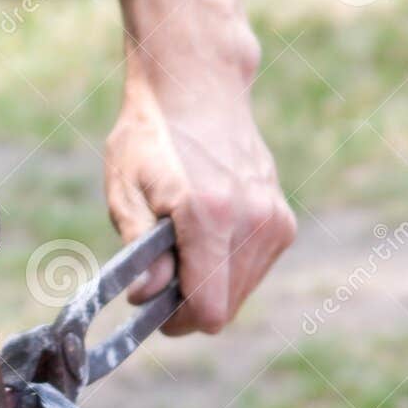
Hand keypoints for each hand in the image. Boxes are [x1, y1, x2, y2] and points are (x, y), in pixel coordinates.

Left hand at [103, 32, 294, 334]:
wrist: (197, 87)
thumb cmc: (151, 137)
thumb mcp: (124, 190)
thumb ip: (139, 251)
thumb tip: (148, 297)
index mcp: (209, 215)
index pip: (208, 309)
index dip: (177, 320)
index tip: (153, 306)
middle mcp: (252, 221)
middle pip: (225, 310)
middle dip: (189, 305)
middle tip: (160, 275)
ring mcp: (274, 222)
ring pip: (240, 295)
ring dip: (209, 286)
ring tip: (182, 245)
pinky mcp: (283, 222)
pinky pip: (253, 272)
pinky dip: (227, 268)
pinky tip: (206, 235)